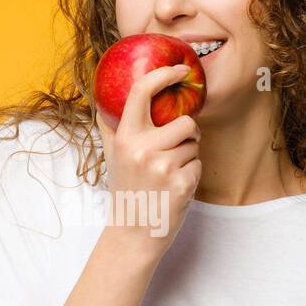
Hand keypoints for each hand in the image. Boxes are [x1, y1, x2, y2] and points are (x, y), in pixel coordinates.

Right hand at [94, 63, 201, 256]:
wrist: (133, 235)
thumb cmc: (126, 192)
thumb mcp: (113, 157)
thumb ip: (113, 127)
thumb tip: (106, 97)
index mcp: (125, 138)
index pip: (142, 92)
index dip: (163, 74)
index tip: (179, 69)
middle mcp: (143, 149)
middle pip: (185, 122)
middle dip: (187, 134)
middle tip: (173, 152)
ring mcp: (163, 167)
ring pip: (195, 144)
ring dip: (189, 157)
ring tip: (169, 175)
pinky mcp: (182, 184)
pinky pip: (199, 165)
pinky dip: (192, 175)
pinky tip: (175, 189)